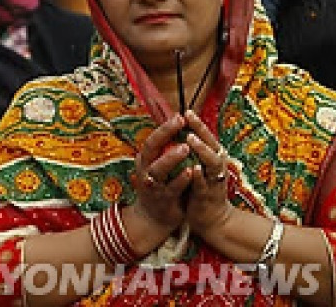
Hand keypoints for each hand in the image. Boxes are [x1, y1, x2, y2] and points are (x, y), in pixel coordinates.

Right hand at [129, 114, 192, 240]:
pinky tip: (190, 171)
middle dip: (165, 134)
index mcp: (145, 161)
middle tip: (180, 122)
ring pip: (159, 169)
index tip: (179, 116)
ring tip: (185, 147)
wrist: (152, 219)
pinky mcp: (163, 200)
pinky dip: (180, 179)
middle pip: (151, 148)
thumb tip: (176, 131)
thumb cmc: (159, 188)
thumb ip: (163, 153)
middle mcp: (145, 170)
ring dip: (171, 157)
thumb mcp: (156, 169)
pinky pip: (172, 188)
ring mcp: (153, 185)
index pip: (153, 140)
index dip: (165, 128)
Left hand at [182, 110, 233, 238]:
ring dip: (202, 150)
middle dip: (201, 131)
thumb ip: (196, 153)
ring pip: (211, 163)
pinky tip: (193, 168)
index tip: (187, 111)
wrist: (213, 220)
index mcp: (213, 160)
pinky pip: (204, 185)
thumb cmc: (204, 190)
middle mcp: (216, 168)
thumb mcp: (201, 169)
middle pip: (212, 145)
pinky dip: (199, 176)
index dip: (198, 125)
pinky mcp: (208, 196)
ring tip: (190, 139)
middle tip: (189, 118)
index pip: (207, 138)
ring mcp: (213, 181)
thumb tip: (185, 132)